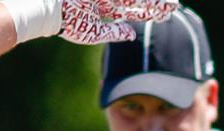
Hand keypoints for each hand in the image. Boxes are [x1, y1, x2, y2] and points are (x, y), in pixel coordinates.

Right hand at [59, 0, 178, 44]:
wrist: (47, 9)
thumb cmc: (67, 21)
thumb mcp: (93, 31)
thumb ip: (113, 32)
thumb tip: (131, 34)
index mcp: (106, 6)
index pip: (133, 8)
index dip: (149, 11)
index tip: (167, 14)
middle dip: (156, 2)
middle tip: (175, 5)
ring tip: (171, 3)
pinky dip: (140, 0)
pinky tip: (153, 2)